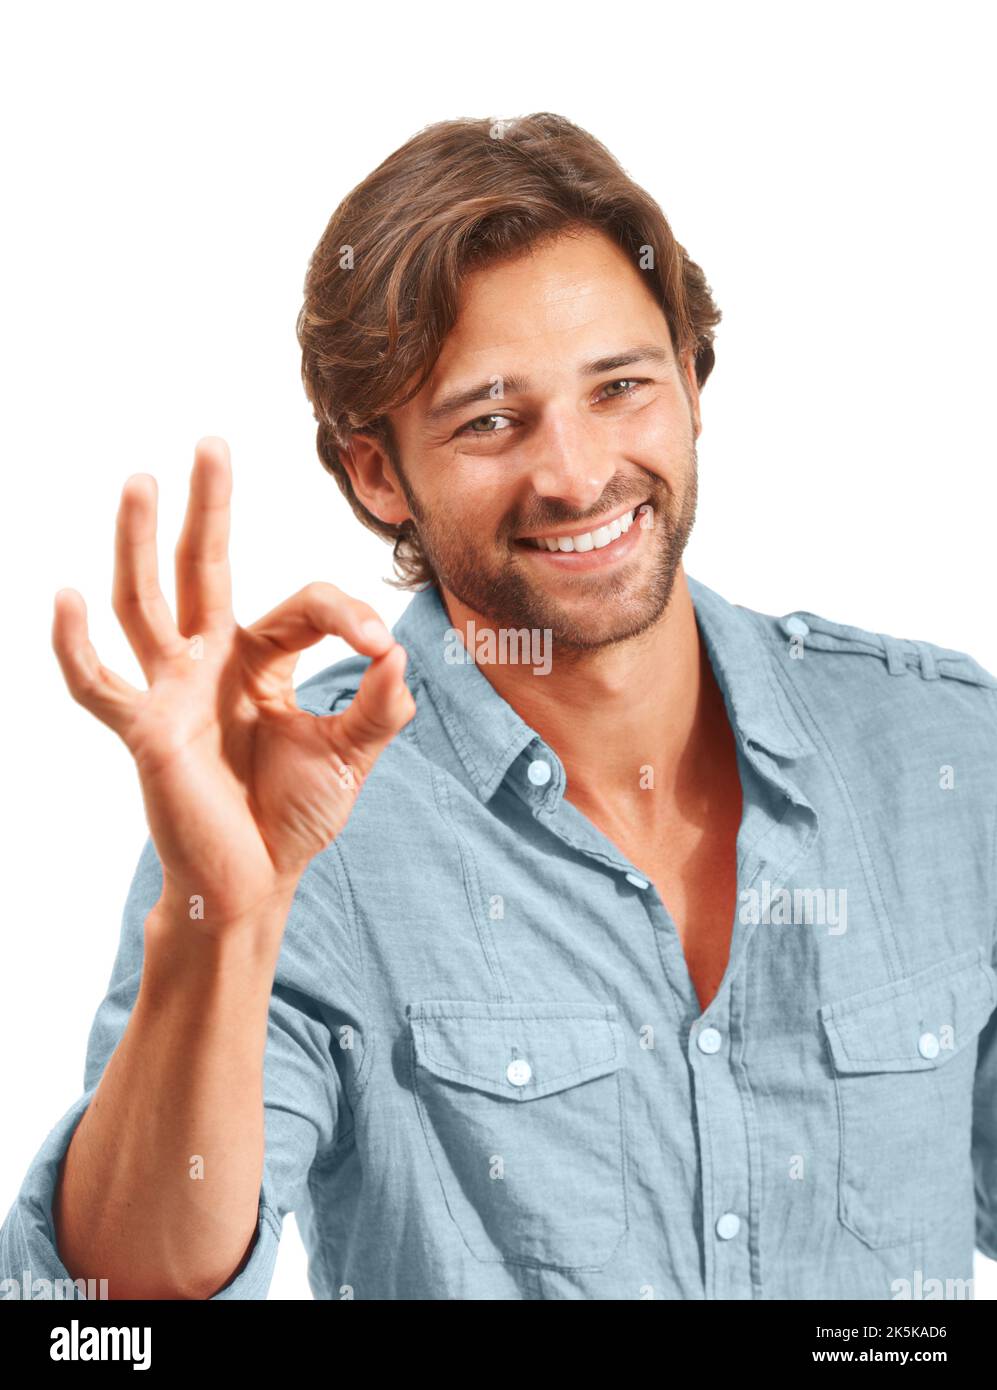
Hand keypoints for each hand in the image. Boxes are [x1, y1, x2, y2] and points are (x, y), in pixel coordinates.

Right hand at [51, 437, 415, 930]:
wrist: (254, 881)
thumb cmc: (292, 815)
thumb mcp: (351, 754)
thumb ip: (380, 705)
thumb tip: (399, 652)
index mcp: (263, 661)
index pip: (303, 605)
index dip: (345, 615)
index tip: (380, 647)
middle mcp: (213, 662)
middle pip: (204, 567)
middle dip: (209, 507)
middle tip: (212, 443)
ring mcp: (174, 691)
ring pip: (147, 603)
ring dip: (141, 542)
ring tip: (142, 481)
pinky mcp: (146, 729)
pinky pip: (99, 682)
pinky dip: (75, 643)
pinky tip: (65, 595)